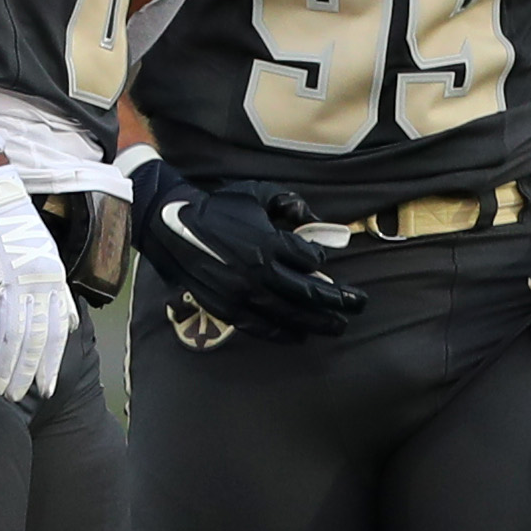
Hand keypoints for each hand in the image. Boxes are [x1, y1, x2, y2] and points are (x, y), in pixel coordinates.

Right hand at [0, 164, 71, 400]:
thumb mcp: (48, 256)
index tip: (47, 389)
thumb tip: (69, 324)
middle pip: (33, 340)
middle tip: (16, 397)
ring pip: (9, 335)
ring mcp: (10, 280)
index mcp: (53, 280)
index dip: (51, 364)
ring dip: (2, 366)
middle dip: (25, 374)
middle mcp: (36, 283)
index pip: (57, 333)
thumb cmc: (16, 225)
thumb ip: (58, 293)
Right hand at [128, 151, 362, 339]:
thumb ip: (287, 202)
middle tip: (358, 305)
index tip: (325, 264)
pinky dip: (284, 333)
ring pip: (290, 315)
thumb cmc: (217, 209)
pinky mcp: (228, 308)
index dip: (321, 262)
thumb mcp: (255, 194)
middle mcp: (260, 272)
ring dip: (318, 322)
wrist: (171, 227)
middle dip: (338, 301)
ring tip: (338, 327)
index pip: (310, 260)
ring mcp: (244, 294)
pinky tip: (300, 336)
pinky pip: (262, 326)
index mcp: (269, 243)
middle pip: (309, 293)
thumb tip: (312, 216)